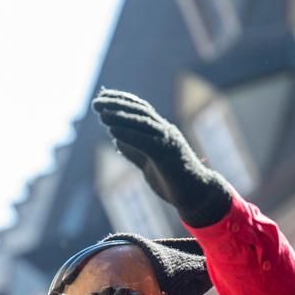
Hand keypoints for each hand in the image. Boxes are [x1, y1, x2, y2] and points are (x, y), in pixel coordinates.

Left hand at [91, 89, 232, 226]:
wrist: (198, 196)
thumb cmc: (175, 182)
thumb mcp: (149, 165)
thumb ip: (135, 152)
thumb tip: (117, 141)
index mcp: (162, 133)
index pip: (140, 110)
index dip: (121, 101)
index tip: (103, 97)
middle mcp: (166, 132)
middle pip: (139, 111)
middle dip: (116, 104)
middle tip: (96, 102)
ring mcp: (168, 142)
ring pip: (142, 123)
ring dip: (120, 116)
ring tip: (101, 113)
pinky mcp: (167, 155)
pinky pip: (145, 142)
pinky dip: (128, 135)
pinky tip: (112, 131)